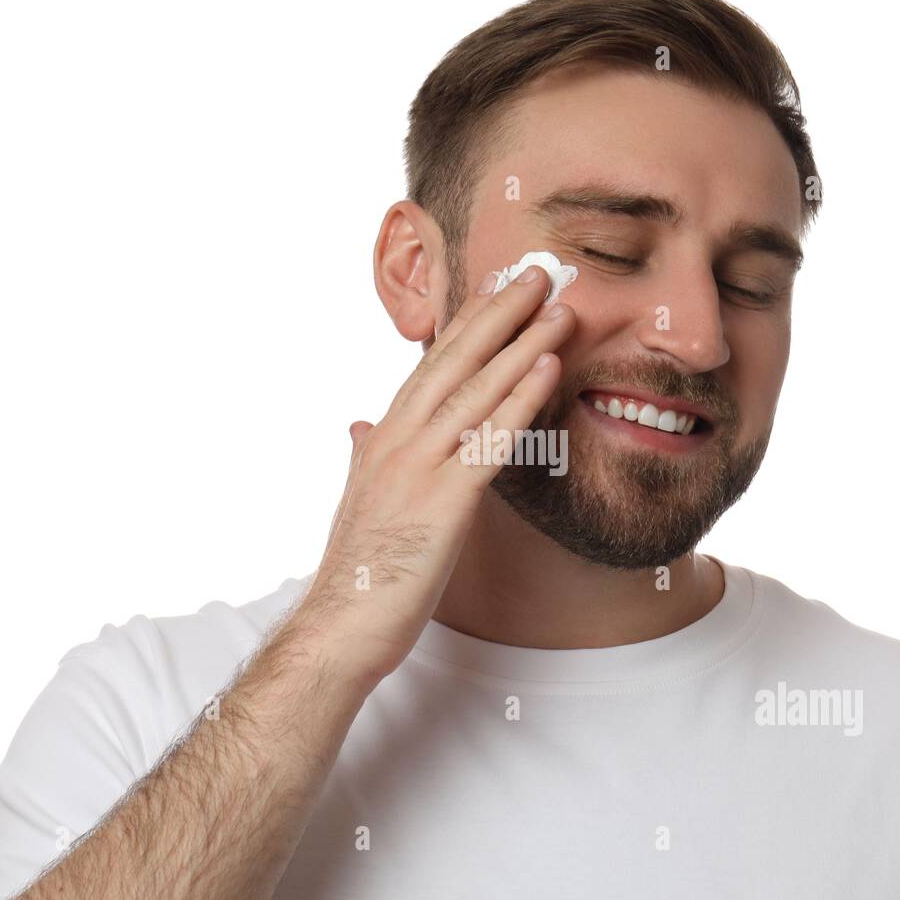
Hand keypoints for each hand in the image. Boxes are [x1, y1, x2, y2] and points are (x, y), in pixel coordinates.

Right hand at [293, 265, 575, 690]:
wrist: (340, 627)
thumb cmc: (359, 571)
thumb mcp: (361, 499)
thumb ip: (366, 456)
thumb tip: (360, 425)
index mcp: (383, 439)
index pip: (430, 366)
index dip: (466, 324)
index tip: (497, 289)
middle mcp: (398, 440)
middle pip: (455, 361)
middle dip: (498, 312)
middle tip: (537, 272)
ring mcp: (419, 465)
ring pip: (477, 389)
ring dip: (521, 343)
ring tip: (559, 306)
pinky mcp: (444, 499)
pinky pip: (491, 438)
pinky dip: (522, 398)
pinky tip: (549, 368)